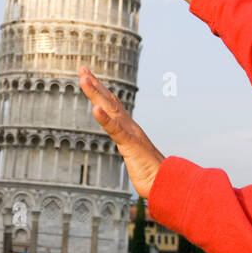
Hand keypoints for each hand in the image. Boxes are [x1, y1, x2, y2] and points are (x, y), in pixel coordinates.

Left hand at [78, 65, 163, 197]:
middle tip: (82, 68)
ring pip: (110, 109)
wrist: (169, 184)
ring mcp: (131, 134)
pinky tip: (95, 108)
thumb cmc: (152, 174)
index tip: (88, 76)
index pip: (112, 105)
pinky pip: (116, 130)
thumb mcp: (135, 158)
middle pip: (109, 101)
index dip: (100, 90)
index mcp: (129, 129)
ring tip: (84, 79)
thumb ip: (130, 149)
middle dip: (94, 84)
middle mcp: (130, 127)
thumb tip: (126, 146)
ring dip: (96, 93)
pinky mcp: (132, 145)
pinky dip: (105, 118)